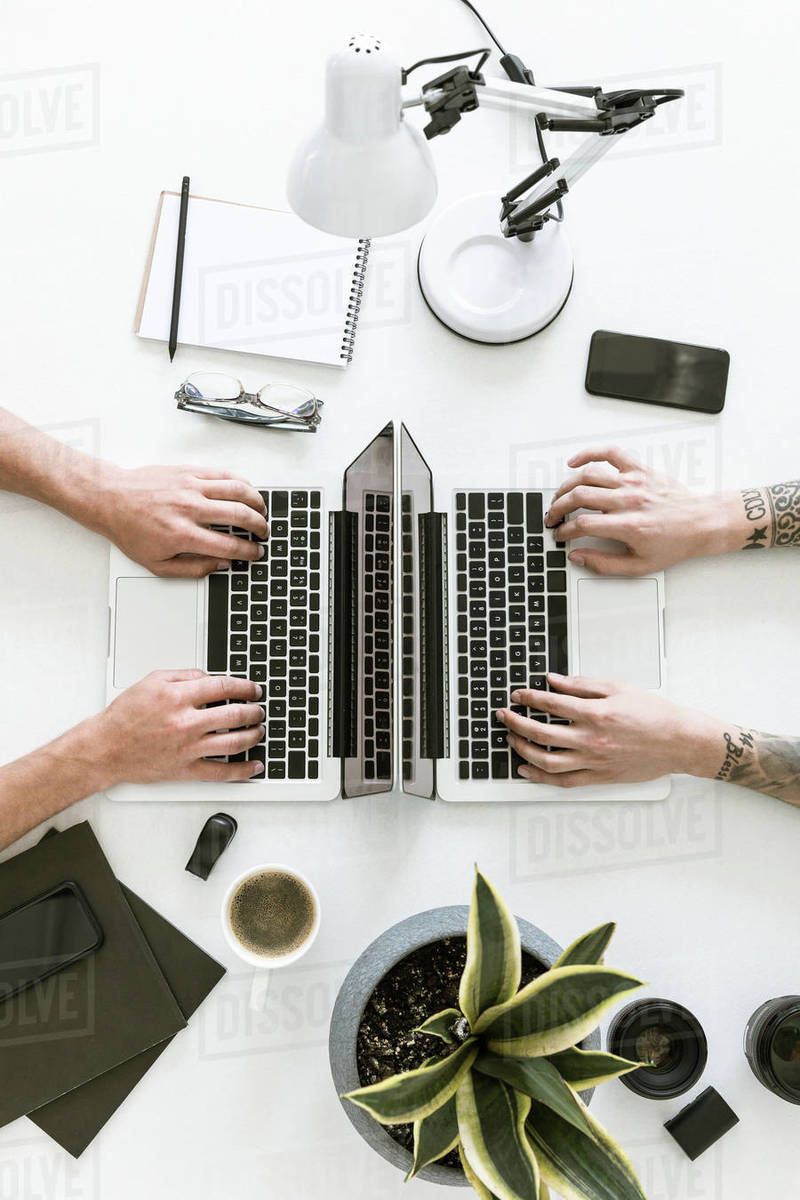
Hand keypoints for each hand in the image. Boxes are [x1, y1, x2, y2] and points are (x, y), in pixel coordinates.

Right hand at [89, 670, 265, 784]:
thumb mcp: (152, 681)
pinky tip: (254, 766)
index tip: (253, 689)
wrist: (105, 748)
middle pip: (234, 715)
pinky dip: (242, 771)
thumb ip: (184, 675)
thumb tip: (209, 677)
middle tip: (258, 710)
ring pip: (234, 743)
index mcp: (178, 698)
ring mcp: (187, 748)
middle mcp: (185, 723)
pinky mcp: (185, 770)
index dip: (245, 687)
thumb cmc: (124, 716)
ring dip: (253, 735)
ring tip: (259, 730)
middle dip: (253, 711)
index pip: (223, 687)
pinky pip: (221, 772)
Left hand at [97, 464, 268, 576]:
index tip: (256, 552)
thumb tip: (221, 565)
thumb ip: (193, 569)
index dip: (249, 551)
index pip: (229, 545)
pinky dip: (241, 483)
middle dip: (259, 527)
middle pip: (240, 515)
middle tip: (263, 533)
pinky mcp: (188, 471)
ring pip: (237, 490)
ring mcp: (190, 487)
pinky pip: (223, 474)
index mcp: (183, 535)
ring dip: (256, 502)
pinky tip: (247, 491)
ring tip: (262, 512)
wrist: (111, 499)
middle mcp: (189, 509)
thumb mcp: (157, 564)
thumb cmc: (131, 530)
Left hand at [496, 673, 723, 787]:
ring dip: (522, 750)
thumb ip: (582, 684)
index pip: (551, 704)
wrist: (679, 741)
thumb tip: (554, 680)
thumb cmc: (653, 714)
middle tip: (503, 715)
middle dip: (516, 723)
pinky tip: (526, 769)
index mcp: (596, 714)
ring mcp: (594, 761)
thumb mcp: (618, 688)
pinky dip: (540, 777)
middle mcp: (592, 740)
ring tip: (510, 739)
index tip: (517, 695)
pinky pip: (563, 781)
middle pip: (541, 733)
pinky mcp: (599, 777)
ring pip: (547, 761)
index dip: (528, 698)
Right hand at [544, 447, 732, 574]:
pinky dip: (589, 453)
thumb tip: (578, 557)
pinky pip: (610, 453)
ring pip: (588, 476)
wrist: (702, 522)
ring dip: (566, 486)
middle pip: (579, 496)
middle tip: (552, 517)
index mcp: (629, 525)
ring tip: (560, 497)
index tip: (560, 535)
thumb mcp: (640, 566)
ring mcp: (633, 481)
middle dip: (558, 508)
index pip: (583, 525)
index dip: (564, 531)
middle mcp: (629, 500)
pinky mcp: (639, 470)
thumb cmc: (676, 542)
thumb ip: (605, 564)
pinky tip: (575, 462)